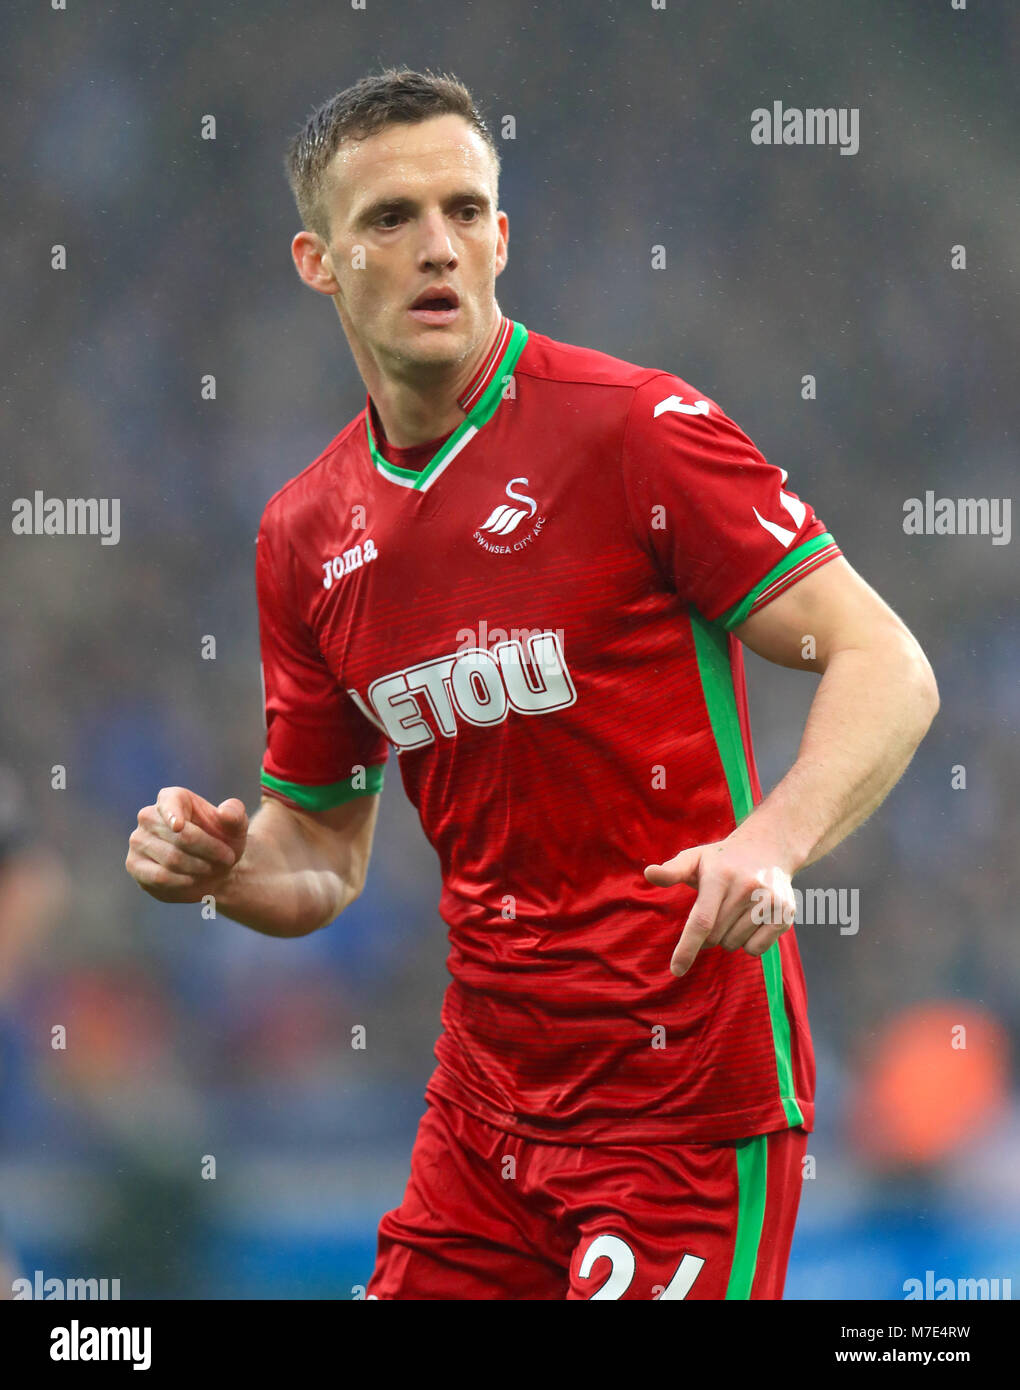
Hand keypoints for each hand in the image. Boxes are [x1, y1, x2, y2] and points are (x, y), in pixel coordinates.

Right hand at [126, 786, 247, 903]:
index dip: (173, 814)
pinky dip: (182, 881)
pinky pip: (159, 876)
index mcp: (172, 798)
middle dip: (210, 851)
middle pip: (181, 837)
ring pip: (172, 859)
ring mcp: (138, 840)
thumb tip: (225, 813)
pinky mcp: (135, 865)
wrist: (214, 869)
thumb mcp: (237, 826)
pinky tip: (193, 880)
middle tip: (227, 858)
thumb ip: (235, 814)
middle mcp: (148, 816)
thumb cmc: (223, 840)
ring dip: (199, 868)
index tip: (179, 826)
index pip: (170, 802)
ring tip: (211, 868)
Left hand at [644, 836, 796, 977]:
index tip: (676, 970)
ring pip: (734, 944)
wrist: (769, 848)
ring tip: (736, 910)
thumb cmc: (723, 859)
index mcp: (720, 876)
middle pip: (716, 937)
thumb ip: (672, 870)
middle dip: (708, 934)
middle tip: (716, 909)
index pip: (702, 920)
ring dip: (728, 936)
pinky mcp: (785, 914)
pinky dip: (748, 942)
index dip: (687, 948)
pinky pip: (756, 949)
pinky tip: (752, 918)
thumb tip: (649, 873)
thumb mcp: (696, 858)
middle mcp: (747, 888)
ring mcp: (769, 901)